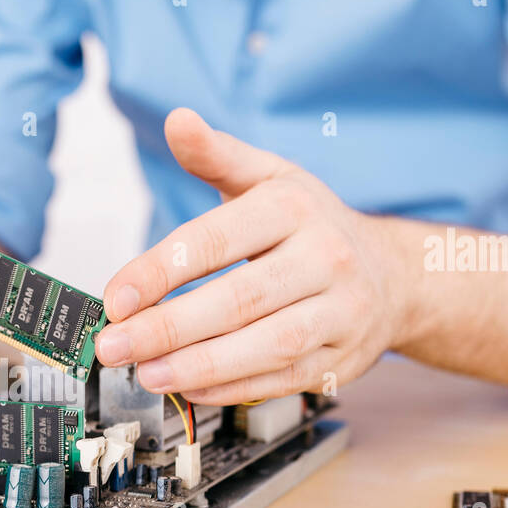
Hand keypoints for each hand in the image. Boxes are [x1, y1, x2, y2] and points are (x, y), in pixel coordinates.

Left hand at [94, 108, 407, 403]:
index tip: (115, 299)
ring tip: (146, 373)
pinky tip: (188, 387)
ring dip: (199, 364)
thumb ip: (217, 155)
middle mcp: (324, 258)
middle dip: (167, 328)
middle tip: (114, 346)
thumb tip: (178, 121)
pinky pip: (281, 378)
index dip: (159, 272)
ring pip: (265, 345)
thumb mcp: (270, 178)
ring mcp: (339, 312)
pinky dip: (231, 387)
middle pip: (237, 299)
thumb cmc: (313, 226)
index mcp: (294, 208)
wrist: (394, 275)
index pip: (214, 241)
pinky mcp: (342, 357)